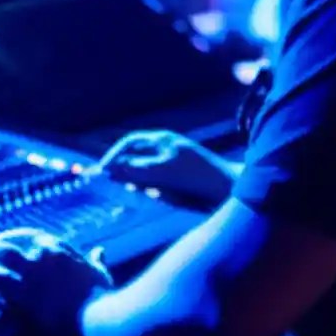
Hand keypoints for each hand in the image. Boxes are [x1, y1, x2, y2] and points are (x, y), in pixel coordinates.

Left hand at [0, 228, 111, 335]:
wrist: (98, 318)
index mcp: (60, 250)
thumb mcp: (100, 275)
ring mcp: (31, 273)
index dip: (14, 238)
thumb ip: (96, 261)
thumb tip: (100, 251)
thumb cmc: (103, 298)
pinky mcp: (23, 293)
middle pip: (10, 243)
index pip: (30, 236)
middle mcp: (42, 255)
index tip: (4, 240)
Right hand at [93, 130, 240, 205]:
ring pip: (147, 173)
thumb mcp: (162, 173)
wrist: (232, 189)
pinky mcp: (182, 176)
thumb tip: (111, 169)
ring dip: (146, 184)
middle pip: (136, 158)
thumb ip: (135, 170)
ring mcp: (175, 160)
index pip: (128, 143)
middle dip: (131, 173)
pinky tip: (167, 197)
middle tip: (128, 188)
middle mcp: (166, 146)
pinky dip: (159, 190)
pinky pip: (161, 183)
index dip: (114, 156)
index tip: (103, 172)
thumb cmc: (198, 177)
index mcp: (161, 139)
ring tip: (154, 192)